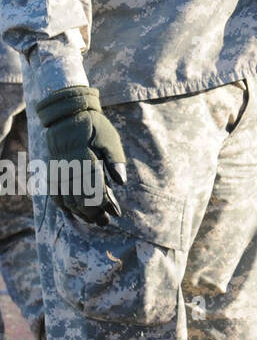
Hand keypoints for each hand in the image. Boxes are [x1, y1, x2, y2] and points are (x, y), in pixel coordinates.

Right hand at [35, 86, 125, 225]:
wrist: (67, 117)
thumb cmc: (93, 127)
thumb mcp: (110, 139)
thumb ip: (115, 161)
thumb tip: (121, 183)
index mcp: (86, 161)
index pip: (95, 191)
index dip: (105, 205)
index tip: (115, 214)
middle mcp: (70, 170)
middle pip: (80, 200)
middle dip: (93, 213)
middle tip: (105, 222)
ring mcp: (58, 173)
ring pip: (67, 201)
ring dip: (80, 213)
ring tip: (93, 220)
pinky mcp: (52, 173)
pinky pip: (56, 195)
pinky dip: (64, 206)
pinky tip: (74, 212)